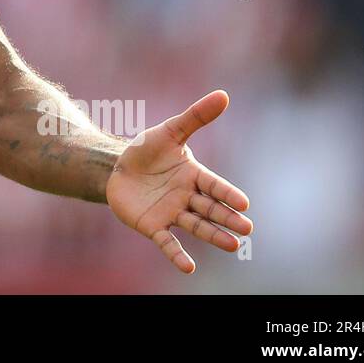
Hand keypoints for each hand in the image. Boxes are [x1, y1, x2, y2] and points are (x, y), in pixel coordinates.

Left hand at [105, 90, 252, 273]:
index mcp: (194, 175)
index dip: (228, 194)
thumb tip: (223, 94)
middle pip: (210, 209)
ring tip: (233, 246)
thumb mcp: (170, 131)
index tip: (245, 204)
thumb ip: (195, 116)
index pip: (214, 185)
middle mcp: (187, 197)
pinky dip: (177, 255)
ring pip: (195, 226)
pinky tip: (189, 267)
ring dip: (213, 236)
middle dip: (227, 218)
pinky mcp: (153, 226)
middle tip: (247, 229)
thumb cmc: (147, 149)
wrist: (116, 166)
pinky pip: (167, 242)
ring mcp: (171, 213)